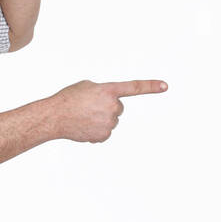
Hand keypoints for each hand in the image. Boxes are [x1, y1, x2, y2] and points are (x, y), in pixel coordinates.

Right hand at [46, 78, 168, 142]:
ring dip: (101, 119)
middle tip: (90, 107)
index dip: (151, 86)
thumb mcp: (87, 86)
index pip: (134, 87)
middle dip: (107, 108)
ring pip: (111, 121)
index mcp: (109, 90)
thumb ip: (104, 90)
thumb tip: (109, 101)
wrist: (55, 117)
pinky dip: (96, 130)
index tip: (165, 86)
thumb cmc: (68, 99)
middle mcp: (112, 106)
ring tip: (84, 117)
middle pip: (118, 108)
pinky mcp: (104, 135)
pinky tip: (84, 126)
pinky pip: (105, 132)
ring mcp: (109, 122)